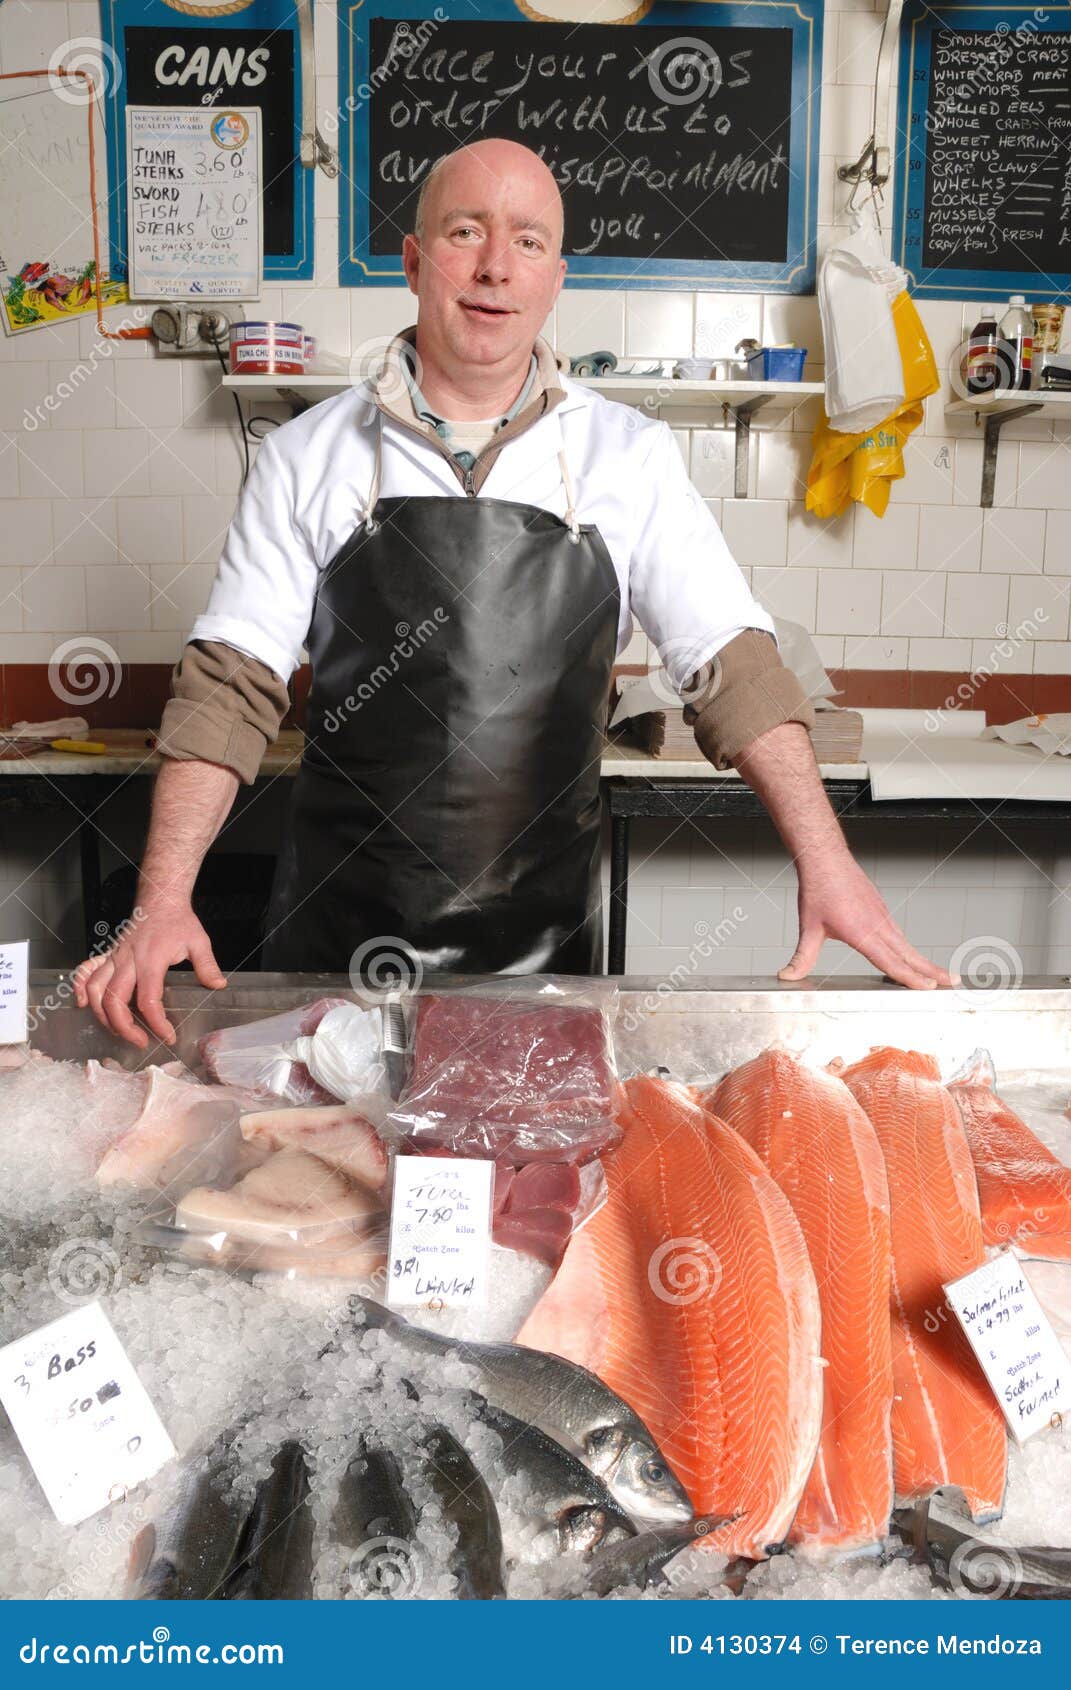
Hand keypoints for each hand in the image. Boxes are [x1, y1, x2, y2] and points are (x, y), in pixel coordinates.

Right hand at [72, 901, 227, 1047]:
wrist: (159, 900)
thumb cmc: (178, 921)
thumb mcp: (198, 941)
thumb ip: (207, 965)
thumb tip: (218, 985)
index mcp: (151, 960)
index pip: (148, 999)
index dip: (157, 1023)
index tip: (168, 1037)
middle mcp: (127, 960)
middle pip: (115, 1001)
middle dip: (125, 1027)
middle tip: (141, 1042)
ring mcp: (114, 957)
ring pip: (96, 991)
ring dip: (102, 1016)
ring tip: (119, 1030)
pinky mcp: (108, 955)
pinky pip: (85, 972)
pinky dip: (80, 989)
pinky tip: (83, 1005)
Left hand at [778, 851, 955, 990]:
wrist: (826, 860)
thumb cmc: (818, 890)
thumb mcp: (809, 928)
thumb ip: (802, 957)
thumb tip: (787, 976)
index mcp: (862, 932)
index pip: (890, 961)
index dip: (910, 977)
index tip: (928, 988)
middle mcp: (878, 924)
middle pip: (909, 954)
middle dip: (931, 971)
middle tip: (951, 983)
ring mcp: (882, 916)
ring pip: (906, 943)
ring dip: (923, 960)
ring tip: (939, 975)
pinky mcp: (881, 909)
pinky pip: (898, 934)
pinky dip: (909, 948)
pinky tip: (910, 956)